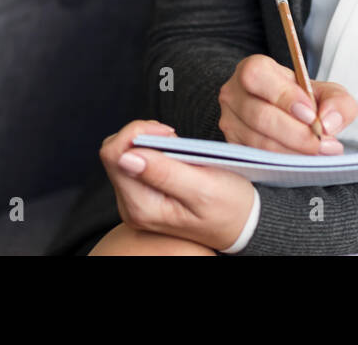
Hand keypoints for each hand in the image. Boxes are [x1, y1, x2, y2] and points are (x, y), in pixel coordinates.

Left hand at [99, 119, 256, 250]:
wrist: (243, 225)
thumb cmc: (231, 208)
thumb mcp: (203, 188)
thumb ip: (164, 172)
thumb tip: (127, 157)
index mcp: (142, 207)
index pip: (114, 154)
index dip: (136, 132)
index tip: (167, 133)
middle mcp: (132, 206)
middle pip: (115, 152)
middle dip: (142, 136)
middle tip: (175, 141)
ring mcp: (135, 201)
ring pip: (123, 153)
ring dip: (149, 142)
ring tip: (178, 151)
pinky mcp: (143, 193)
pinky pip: (135, 161)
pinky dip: (153, 150)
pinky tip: (175, 157)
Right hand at [218, 54, 357, 154]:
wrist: (289, 116)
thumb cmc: (304, 100)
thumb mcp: (327, 93)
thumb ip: (337, 101)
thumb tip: (329, 122)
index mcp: (253, 69)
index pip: (257, 76)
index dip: (283, 96)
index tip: (311, 114)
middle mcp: (234, 93)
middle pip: (259, 115)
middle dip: (295, 133)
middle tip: (322, 142)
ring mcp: (229, 121)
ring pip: (257, 141)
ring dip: (293, 151)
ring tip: (320, 152)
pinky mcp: (233, 146)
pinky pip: (256, 158)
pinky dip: (284, 162)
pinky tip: (303, 160)